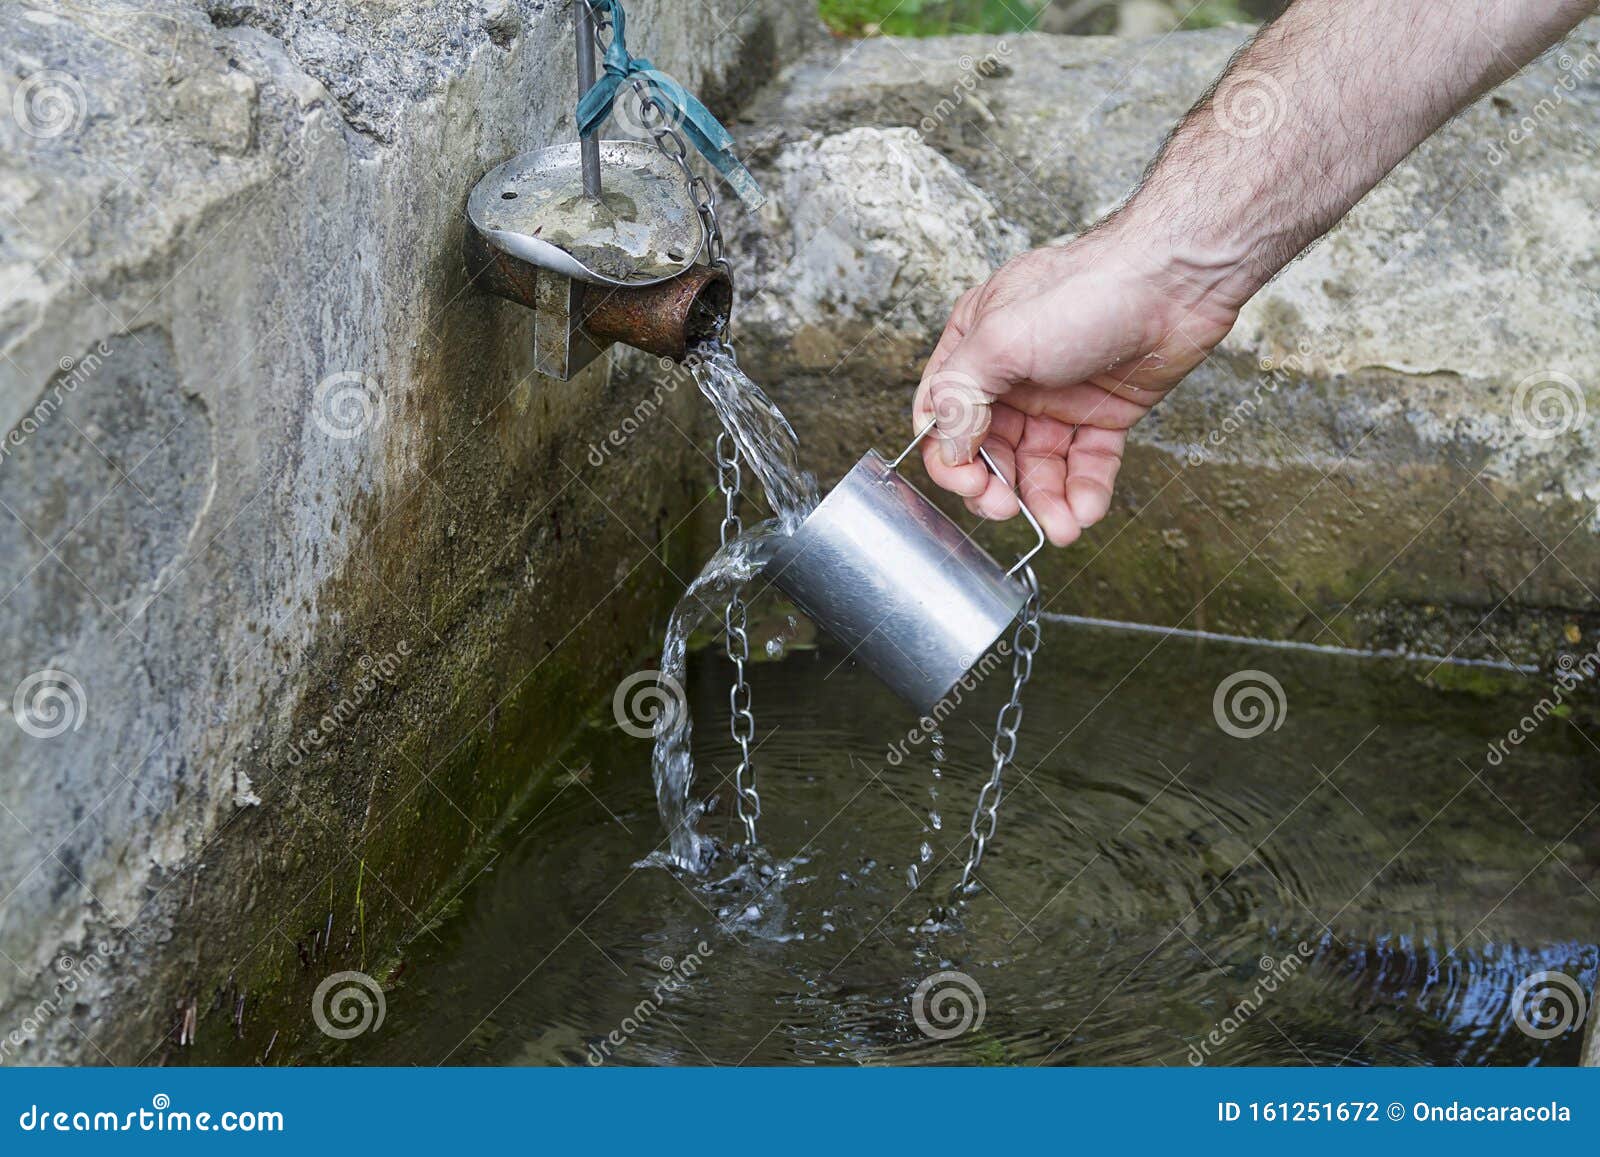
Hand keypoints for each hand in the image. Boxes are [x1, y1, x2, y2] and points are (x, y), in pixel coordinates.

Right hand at [913, 226, 1239, 545]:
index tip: (970, 484)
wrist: (1177, 280)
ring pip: (1038, 466)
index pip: (941, 416)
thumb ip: (961, 393)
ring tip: (1061, 528)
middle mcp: (1012, 376)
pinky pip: (1085, 464)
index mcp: (975, 347)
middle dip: (998, 488)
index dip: (949, 457)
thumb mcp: (1002, 338)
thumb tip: (945, 446)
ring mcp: (1057, 397)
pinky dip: (1085, 490)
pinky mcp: (1102, 414)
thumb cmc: (1089, 288)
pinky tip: (1086, 509)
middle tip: (1009, 511)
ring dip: (1046, 502)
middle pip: (989, 451)